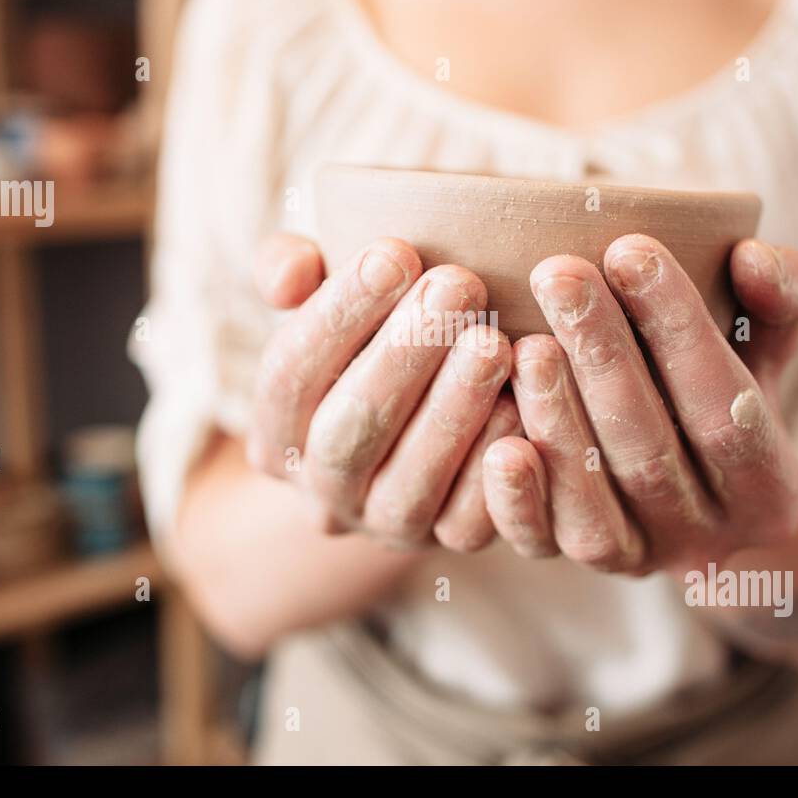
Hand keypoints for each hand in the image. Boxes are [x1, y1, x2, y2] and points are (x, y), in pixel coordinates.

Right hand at [246, 234, 518, 549]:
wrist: (428, 422)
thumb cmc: (376, 337)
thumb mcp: (327, 299)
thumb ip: (292, 272)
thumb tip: (288, 275)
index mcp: (277, 433)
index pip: (288, 376)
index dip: (336, 314)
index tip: (394, 252)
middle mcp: (322, 492)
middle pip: (348, 432)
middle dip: (403, 356)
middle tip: (458, 285)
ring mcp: (385, 526)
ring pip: (408, 483)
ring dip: (452, 410)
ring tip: (494, 342)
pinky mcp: (448, 545)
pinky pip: (468, 521)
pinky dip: (493, 469)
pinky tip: (520, 407)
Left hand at [480, 234, 797, 574]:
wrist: (703, 500)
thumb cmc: (724, 392)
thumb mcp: (767, 347)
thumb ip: (777, 298)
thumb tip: (753, 257)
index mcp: (767, 486)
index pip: (725, 405)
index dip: (679, 329)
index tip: (630, 251)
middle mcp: (706, 536)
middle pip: (649, 449)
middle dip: (603, 356)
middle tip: (558, 274)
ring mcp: (640, 558)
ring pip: (595, 501)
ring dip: (556, 420)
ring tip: (523, 342)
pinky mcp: (578, 564)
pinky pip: (543, 540)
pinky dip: (517, 497)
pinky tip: (494, 440)